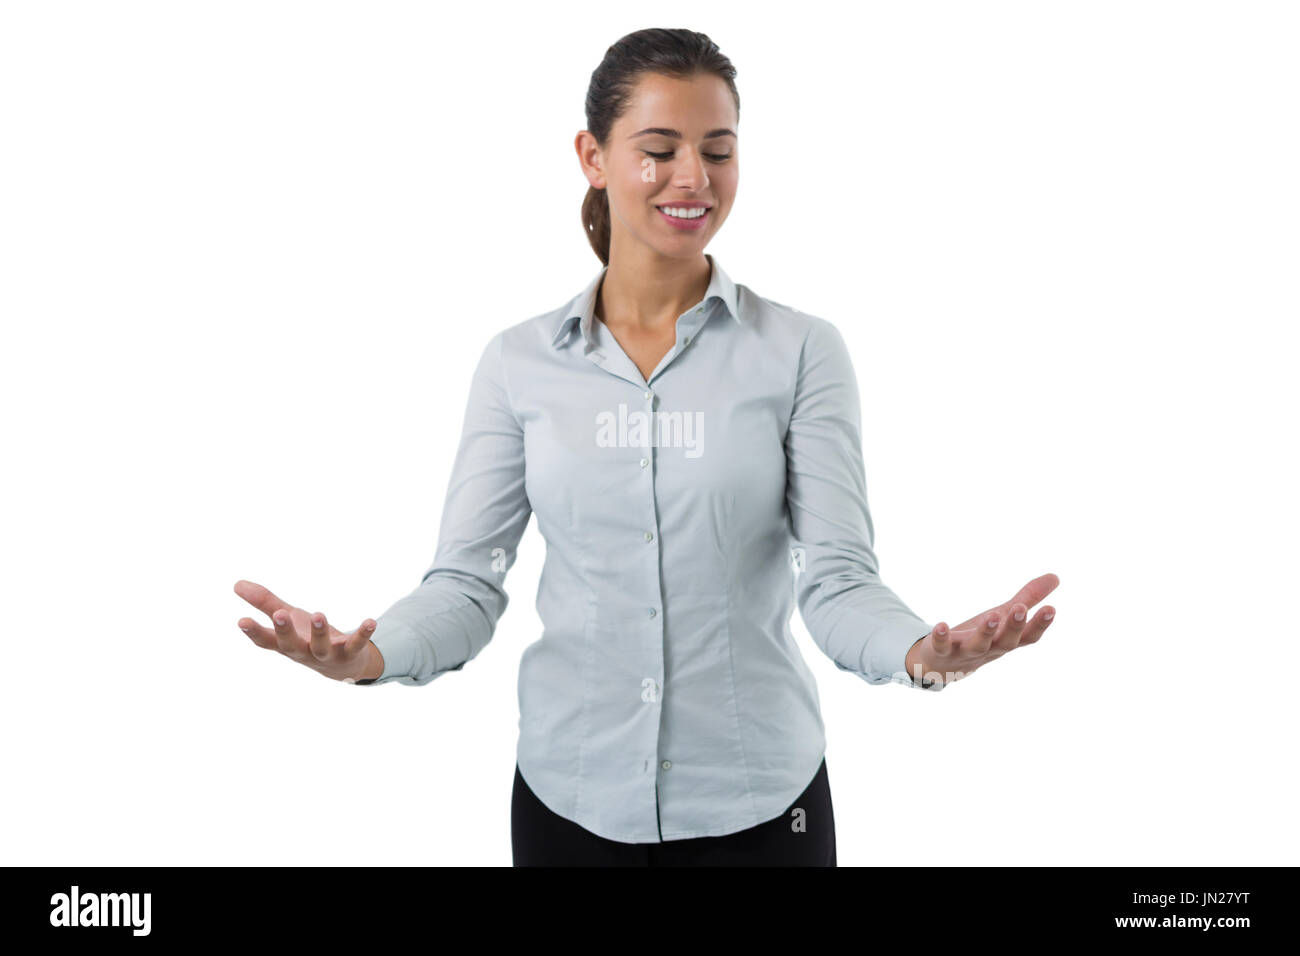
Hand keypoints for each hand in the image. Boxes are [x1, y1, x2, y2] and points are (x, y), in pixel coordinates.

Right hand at [234, 579, 381, 682]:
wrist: (341, 667)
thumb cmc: (307, 638)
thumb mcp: (288, 618)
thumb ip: (265, 603)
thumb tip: (237, 583)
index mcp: (286, 644)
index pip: (266, 641)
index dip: (254, 632)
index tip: (241, 621)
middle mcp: (303, 652)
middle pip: (291, 645)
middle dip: (285, 630)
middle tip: (280, 614)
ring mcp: (326, 655)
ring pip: (321, 647)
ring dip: (320, 631)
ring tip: (319, 614)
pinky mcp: (349, 652)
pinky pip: (356, 643)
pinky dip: (363, 633)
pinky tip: (371, 621)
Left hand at [905, 573, 1058, 686]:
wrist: (946, 666)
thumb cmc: (983, 637)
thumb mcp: (1005, 615)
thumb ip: (1028, 598)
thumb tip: (1056, 576)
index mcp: (1007, 640)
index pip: (1028, 636)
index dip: (1040, 625)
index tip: (1051, 609)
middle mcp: (990, 648)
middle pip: (1006, 642)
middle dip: (1014, 626)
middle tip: (1019, 609)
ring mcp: (967, 652)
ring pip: (978, 645)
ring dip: (985, 632)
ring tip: (990, 616)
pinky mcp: (943, 651)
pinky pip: (942, 646)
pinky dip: (942, 637)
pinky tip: (941, 625)